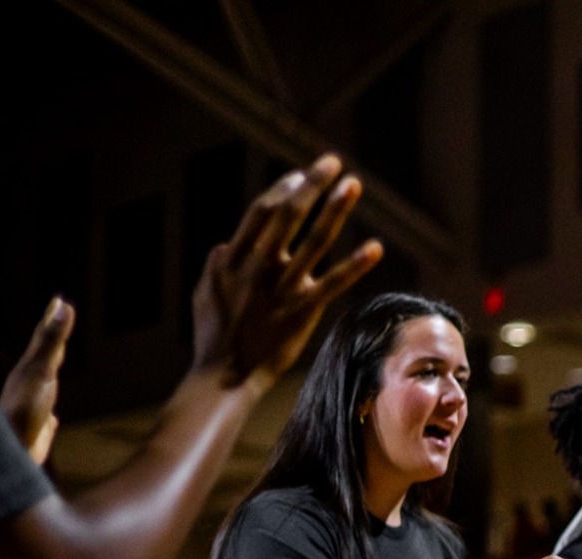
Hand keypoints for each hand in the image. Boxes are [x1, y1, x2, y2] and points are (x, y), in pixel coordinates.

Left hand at [0, 297, 71, 462]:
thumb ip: (51, 340)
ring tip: (57, 359)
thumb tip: (64, 306)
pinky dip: (53, 407)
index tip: (60, 300)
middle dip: (53, 338)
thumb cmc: (24, 409)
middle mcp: (31, 381)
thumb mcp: (40, 369)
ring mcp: (35, 402)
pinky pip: (49, 411)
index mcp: (31, 367)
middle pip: (44, 354)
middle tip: (61, 321)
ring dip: (53, 367)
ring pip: (46, 380)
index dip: (53, 318)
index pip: (44, 336)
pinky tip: (54, 416)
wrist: (13, 449)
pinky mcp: (40, 425)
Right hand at [189, 154, 382, 388]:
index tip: (300, 174)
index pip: (261, 213)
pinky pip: (334, 283)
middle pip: (288, 215)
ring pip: (314, 241)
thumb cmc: (213, 334)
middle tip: (331, 160)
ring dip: (336, 210)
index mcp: (235, 258)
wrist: (225, 375)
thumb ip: (218, 265)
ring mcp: (283, 288)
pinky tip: (376, 247)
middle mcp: (260, 267)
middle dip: (311, 184)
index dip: (283, 190)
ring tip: (354, 184)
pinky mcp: (303, 311)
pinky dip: (355, 265)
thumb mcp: (205, 293)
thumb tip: (227, 244)